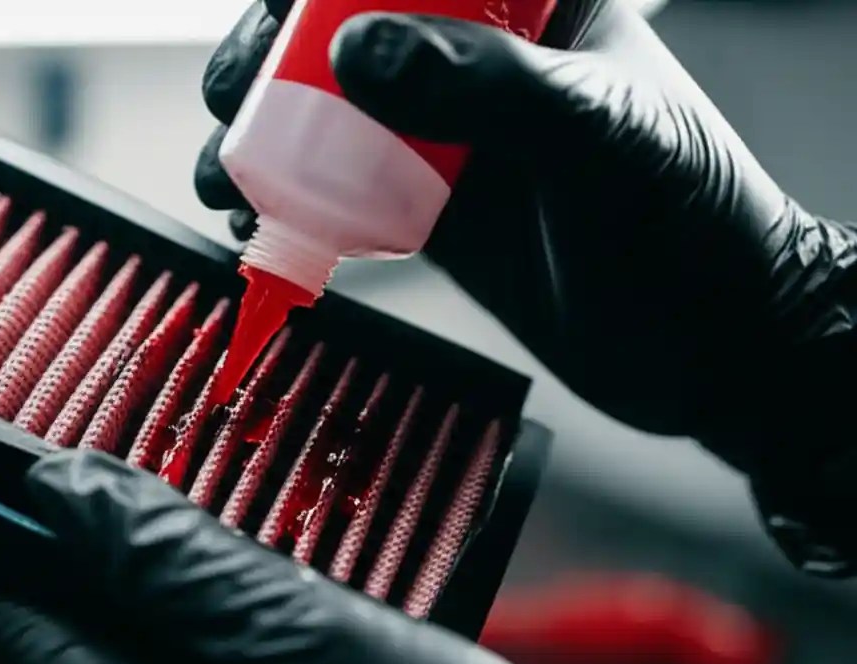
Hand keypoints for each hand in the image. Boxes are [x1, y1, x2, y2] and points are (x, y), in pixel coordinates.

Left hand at [0, 450, 570, 663]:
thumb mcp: (289, 628)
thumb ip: (167, 558)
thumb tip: (63, 486)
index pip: (10, 613)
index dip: (1, 518)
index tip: (12, 440)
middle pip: (73, 613)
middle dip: (94, 521)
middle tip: (126, 433)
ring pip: (141, 623)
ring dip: (162, 544)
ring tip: (194, 469)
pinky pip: (199, 643)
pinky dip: (213, 582)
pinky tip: (250, 536)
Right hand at [195, 0, 856, 573]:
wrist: (713, 351)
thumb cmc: (691, 222)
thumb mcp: (595, 133)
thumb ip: (485, 85)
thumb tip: (354, 53)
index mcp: (531, 6)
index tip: (276, 13)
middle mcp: (479, 62)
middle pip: (343, 34)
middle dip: (268, 57)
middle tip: (233, 94)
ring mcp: (450, 138)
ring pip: (328, 114)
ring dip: (262, 137)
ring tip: (229, 175)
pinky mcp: (430, 211)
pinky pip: (340, 191)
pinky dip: (288, 203)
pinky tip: (257, 219)